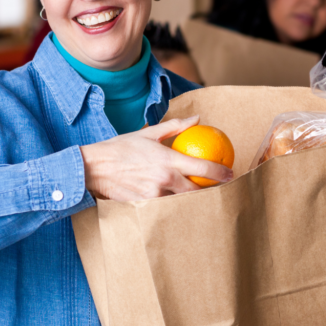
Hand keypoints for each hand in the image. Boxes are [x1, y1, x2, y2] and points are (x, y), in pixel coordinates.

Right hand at [79, 116, 232, 200]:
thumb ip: (176, 127)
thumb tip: (197, 119)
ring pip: (182, 201)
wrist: (94, 168)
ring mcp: (155, 195)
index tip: (230, 173)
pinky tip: (177, 202)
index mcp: (168, 160)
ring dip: (190, 199)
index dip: (220, 173)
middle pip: (197, 191)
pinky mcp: (145, 206)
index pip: (202, 169)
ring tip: (199, 195)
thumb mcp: (149, 133)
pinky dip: (172, 203)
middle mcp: (165, 180)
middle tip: (218, 187)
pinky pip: (165, 206)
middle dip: (210, 191)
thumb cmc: (121, 148)